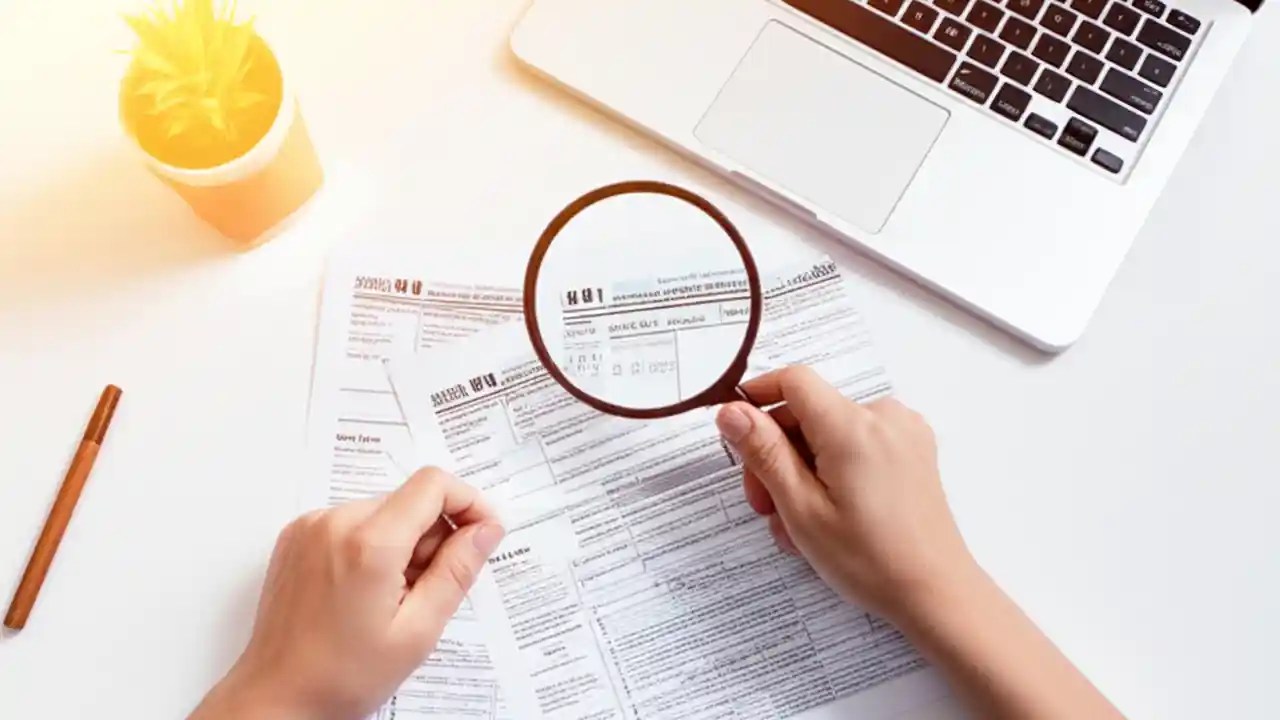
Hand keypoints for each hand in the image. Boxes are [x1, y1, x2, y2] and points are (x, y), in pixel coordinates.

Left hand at [190, 468, 505, 719]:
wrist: (276, 699)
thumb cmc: (341, 677)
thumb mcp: (417, 631)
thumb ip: (457, 571)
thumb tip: (486, 529)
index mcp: (368, 543)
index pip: (433, 485)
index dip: (468, 502)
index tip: (483, 531)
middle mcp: (334, 522)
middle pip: (409, 499)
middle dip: (435, 535)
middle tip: (434, 589)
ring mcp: (310, 527)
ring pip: (384, 512)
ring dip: (404, 544)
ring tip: (395, 599)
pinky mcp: (297, 537)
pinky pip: (353, 523)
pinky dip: (374, 546)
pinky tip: (369, 591)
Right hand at [716, 366, 972, 621]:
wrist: (936, 593)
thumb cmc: (870, 560)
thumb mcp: (802, 509)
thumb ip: (764, 453)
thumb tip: (731, 411)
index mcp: (853, 426)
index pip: (793, 381)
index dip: (757, 398)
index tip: (736, 432)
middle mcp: (883, 416)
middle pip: (808, 412)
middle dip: (777, 453)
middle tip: (765, 507)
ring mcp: (903, 432)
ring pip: (829, 433)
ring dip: (803, 470)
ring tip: (796, 525)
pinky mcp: (912, 449)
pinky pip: (856, 443)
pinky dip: (833, 470)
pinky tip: (826, 512)